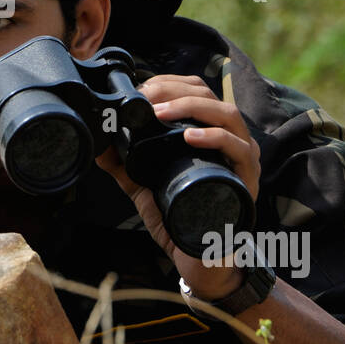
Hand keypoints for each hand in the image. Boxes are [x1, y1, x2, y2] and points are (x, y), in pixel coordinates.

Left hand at [95, 74, 260, 299]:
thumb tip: (97, 141)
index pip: (196, 90)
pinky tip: (190, 136)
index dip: (168, 84)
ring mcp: (243, 159)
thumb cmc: (176, 217)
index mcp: (208, 134)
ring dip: (192, 107)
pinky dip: (215, 138)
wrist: (197, 260)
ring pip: (228, 114)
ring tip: (161, 114)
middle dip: (175, 90)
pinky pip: (238, 150)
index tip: (140, 90)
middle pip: (211, 95)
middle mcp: (230, 140)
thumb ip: (122, 162)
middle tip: (146, 99)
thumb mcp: (143, 184)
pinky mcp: (248, 181)